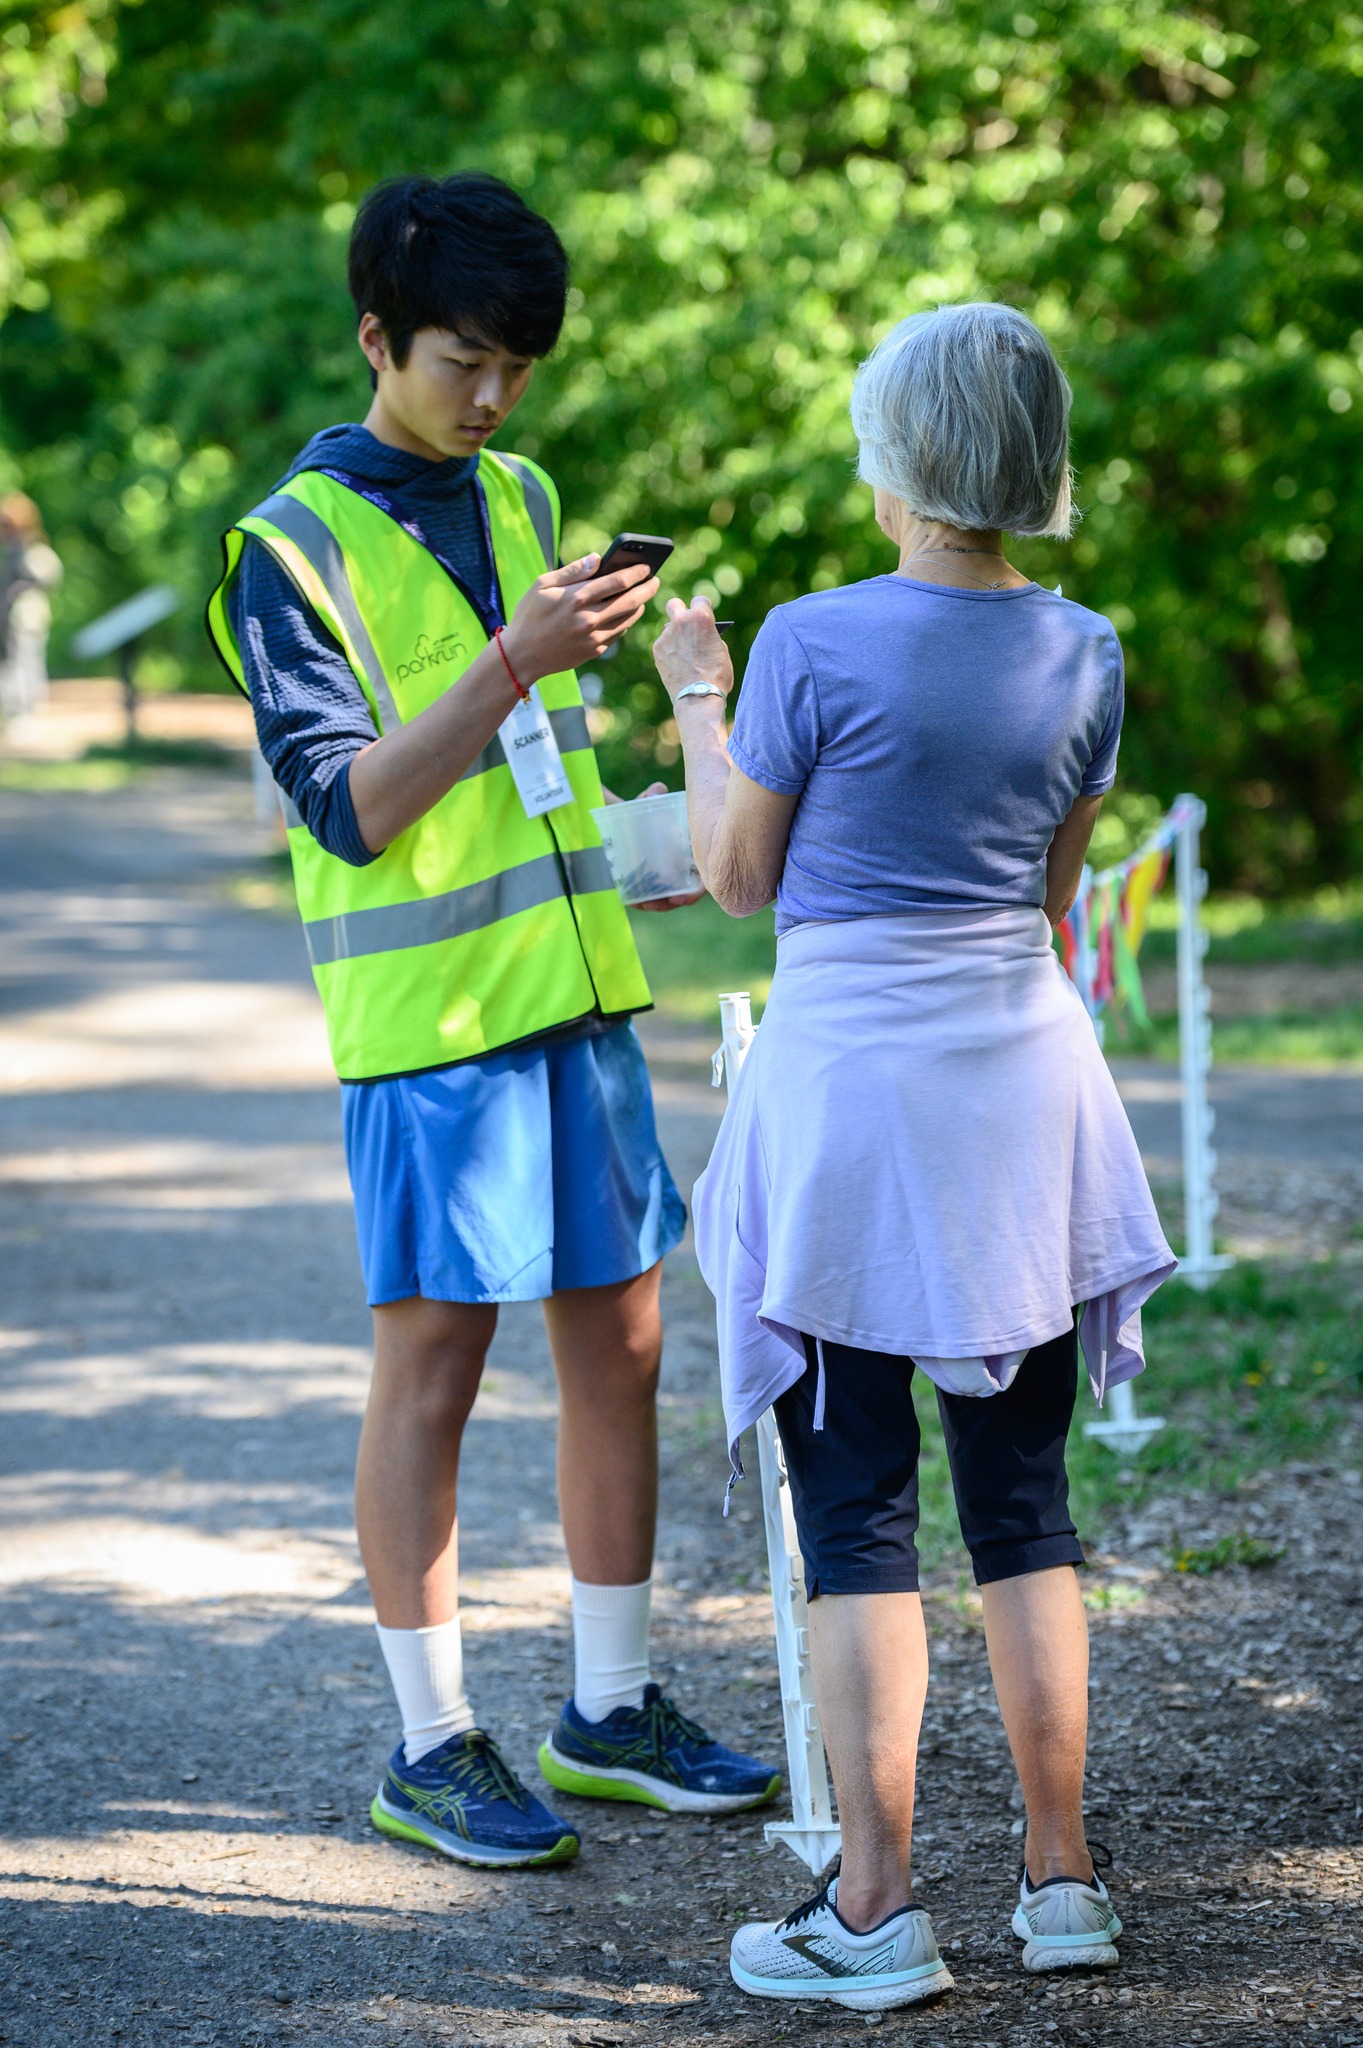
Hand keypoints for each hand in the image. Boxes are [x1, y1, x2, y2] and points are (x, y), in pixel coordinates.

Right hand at [501, 553, 658, 684]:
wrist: (521, 655)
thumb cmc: (529, 614)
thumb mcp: (542, 585)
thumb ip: (572, 571)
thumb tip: (598, 558)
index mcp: (576, 597)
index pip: (617, 581)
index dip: (636, 572)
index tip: (647, 566)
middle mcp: (588, 618)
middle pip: (630, 601)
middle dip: (647, 588)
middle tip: (655, 580)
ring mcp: (593, 637)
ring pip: (628, 619)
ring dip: (640, 605)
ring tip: (643, 596)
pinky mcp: (594, 651)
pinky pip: (618, 633)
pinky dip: (626, 621)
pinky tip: (627, 614)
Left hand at [621, 780, 705, 909]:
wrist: (627, 814)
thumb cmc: (646, 808)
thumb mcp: (649, 801)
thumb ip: (652, 796)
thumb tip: (657, 791)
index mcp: (694, 848)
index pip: (703, 875)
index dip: (695, 891)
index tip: (678, 897)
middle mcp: (687, 864)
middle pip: (687, 891)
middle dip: (672, 902)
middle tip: (654, 903)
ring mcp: (671, 873)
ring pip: (670, 896)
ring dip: (658, 905)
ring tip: (641, 904)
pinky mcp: (655, 878)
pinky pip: (654, 893)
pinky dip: (643, 899)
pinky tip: (631, 900)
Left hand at [652, 594, 733, 706]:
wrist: (698, 697)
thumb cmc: (717, 675)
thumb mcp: (721, 649)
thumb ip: (709, 635)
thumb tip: (701, 634)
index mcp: (700, 617)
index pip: (700, 599)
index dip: (703, 607)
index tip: (704, 614)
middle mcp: (680, 621)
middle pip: (674, 604)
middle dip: (680, 610)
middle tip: (685, 623)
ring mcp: (666, 635)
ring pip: (668, 629)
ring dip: (675, 635)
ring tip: (683, 652)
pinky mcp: (657, 649)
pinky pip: (663, 644)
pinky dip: (669, 651)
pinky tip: (676, 663)